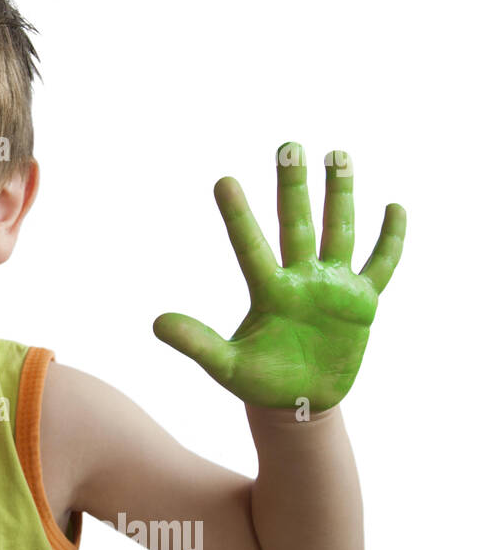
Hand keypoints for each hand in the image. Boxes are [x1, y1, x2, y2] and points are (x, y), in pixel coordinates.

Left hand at [153, 141, 405, 411]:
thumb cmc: (259, 383)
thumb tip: (156, 323)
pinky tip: (394, 207)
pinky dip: (390, 239)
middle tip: (288, 147)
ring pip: (338, 231)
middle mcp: (300, 279)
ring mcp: (331, 286)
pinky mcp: (361, 301)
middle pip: (296, 224)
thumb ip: (196, 343)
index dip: (237, 216)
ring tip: (337, 154)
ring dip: (340, 195)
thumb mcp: (226, 366)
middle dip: (293, 187)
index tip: (223, 180)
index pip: (249, 246)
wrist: (300, 402)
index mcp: (267, 292)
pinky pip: (380, 264)